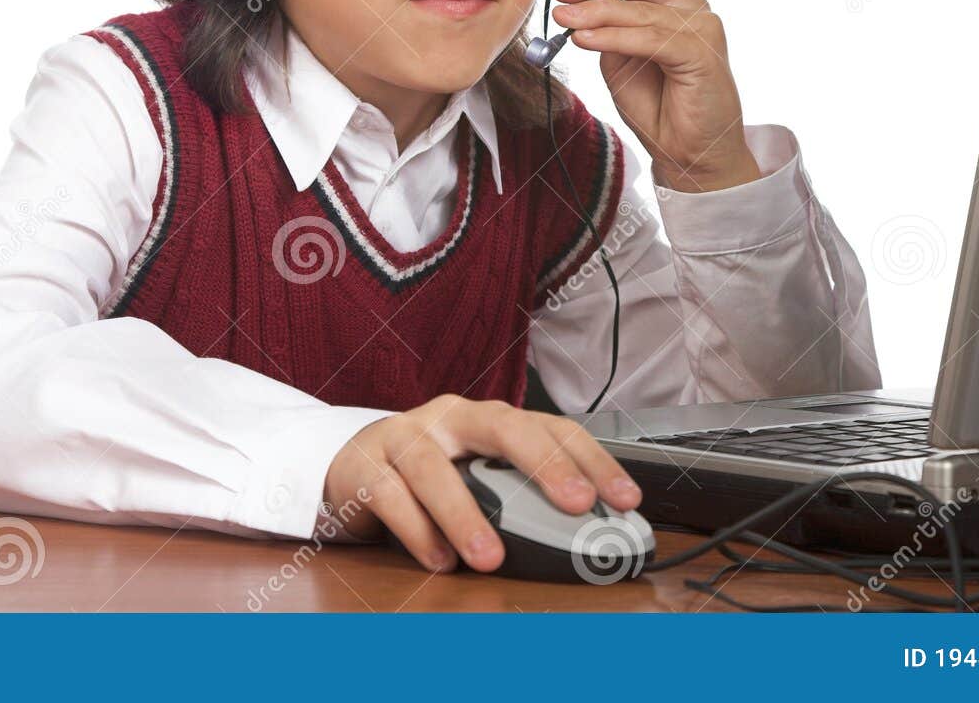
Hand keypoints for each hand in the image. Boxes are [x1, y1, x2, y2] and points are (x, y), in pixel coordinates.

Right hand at [322, 393, 641, 573]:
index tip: (626, 498)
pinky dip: (417, 531)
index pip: (550, 427)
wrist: (352, 467)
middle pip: (502, 426)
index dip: (592, 460)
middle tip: (576, 503)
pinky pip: (390, 496)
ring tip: (491, 558)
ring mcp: (404, 437)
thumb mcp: (478, 478)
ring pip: (435, 468)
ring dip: (466, 515)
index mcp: (488, 419)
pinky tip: (439, 559)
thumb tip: (584, 540)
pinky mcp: (364, 466)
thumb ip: (520, 499)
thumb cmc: (430, 475)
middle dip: (545, 464)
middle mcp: (451, 419)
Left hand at [549, 0, 759, 192]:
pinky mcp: (702, 52)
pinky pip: (650, 38)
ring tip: (563, 19)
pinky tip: (584, 39)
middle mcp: (688, 5)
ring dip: (594, 12)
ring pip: (638, 7)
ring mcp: (700, 26)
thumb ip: (604, 25)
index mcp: (668, 0)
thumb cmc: (657, 106)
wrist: (687, 153)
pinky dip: (613, 37)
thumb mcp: (617, 57)